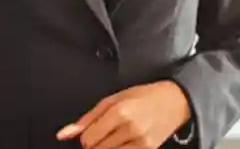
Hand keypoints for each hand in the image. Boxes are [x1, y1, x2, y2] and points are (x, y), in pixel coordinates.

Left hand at [57, 81, 191, 148]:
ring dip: (107, 148)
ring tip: (116, 136)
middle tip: (107, 132)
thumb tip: (63, 134)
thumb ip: (87, 118)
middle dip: (96, 143)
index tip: (93, 130)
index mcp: (119, 111)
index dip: (86, 136)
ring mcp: (141, 143)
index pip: (88, 139)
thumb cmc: (144, 96)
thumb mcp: (113, 99)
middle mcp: (130, 128)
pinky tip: (124, 143)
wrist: (175, 102)